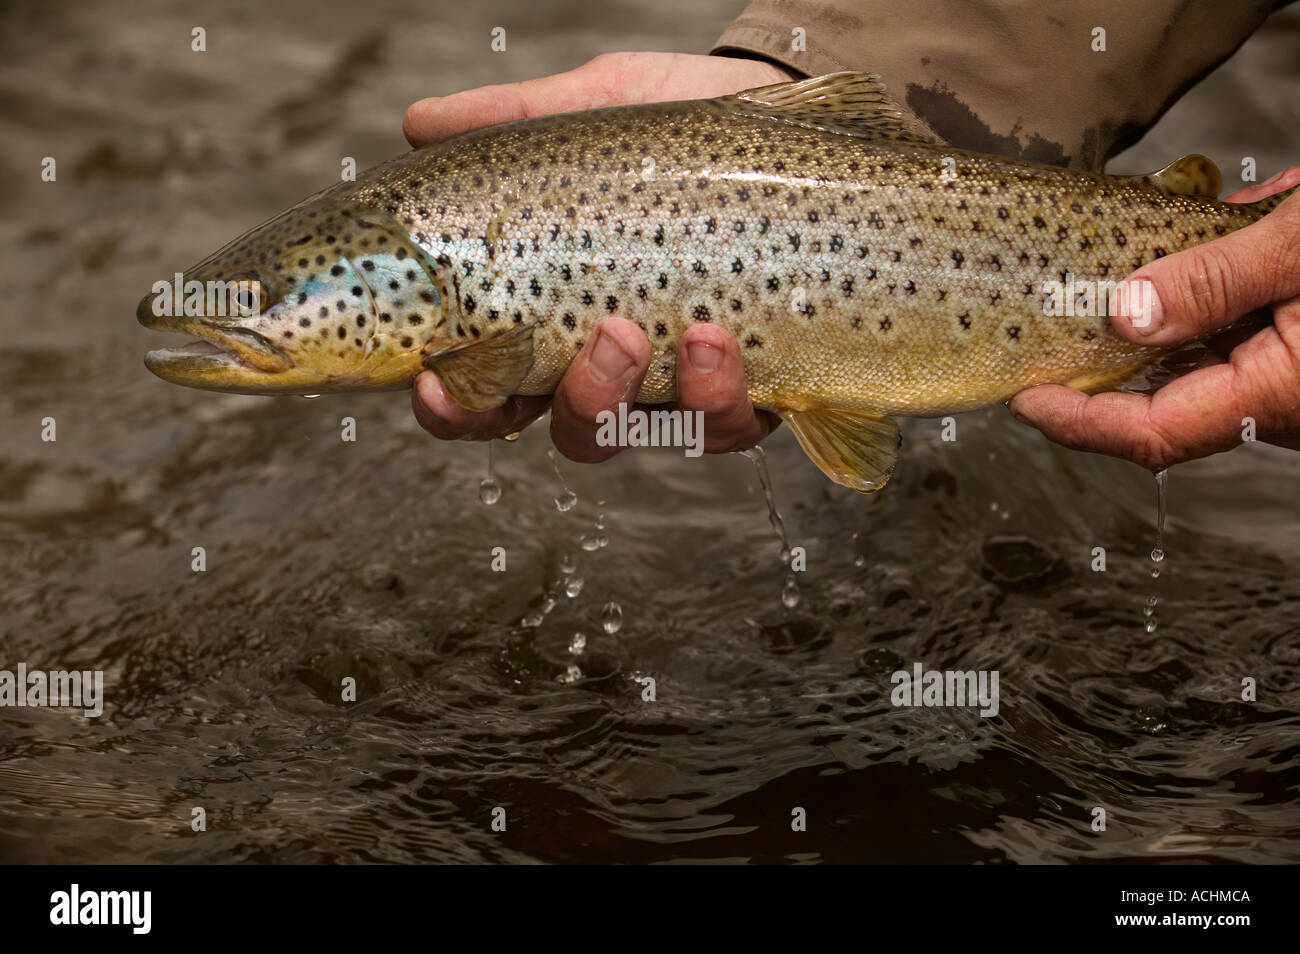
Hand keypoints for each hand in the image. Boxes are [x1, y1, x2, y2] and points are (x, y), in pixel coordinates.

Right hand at [406, 53, 789, 459]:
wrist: (785, 122)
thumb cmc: (678, 128)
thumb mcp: (594, 106)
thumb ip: (509, 119)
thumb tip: (417, 124)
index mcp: (549, 316)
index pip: (482, 387)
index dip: (450, 405)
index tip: (436, 383)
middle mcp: (610, 365)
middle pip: (566, 431)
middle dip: (574, 406)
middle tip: (600, 335)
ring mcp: (678, 383)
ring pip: (639, 437)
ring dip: (635, 399)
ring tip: (656, 329)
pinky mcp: (745, 388)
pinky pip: (724, 428)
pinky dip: (715, 398)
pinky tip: (716, 338)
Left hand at [1010, 167, 1299, 469]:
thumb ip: (1214, 280)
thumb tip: (1128, 310)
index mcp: (1281, 391)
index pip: (1156, 433)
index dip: (1080, 421)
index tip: (1024, 398)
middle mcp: (1280, 396)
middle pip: (1161, 401)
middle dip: (1100, 363)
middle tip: (1039, 336)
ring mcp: (1285, 371)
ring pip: (1190, 361)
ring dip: (1151, 313)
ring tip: (1117, 269)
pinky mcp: (1294, 343)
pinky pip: (1227, 330)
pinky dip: (1200, 287)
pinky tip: (1197, 239)